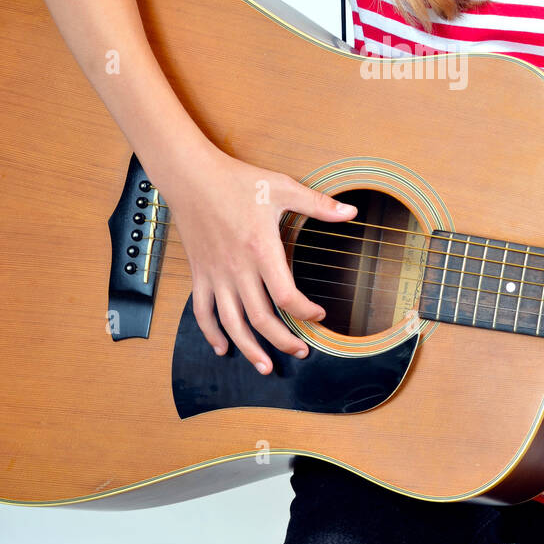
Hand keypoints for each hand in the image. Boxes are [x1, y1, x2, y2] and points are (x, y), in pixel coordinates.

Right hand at [163, 148, 356, 373]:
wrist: (191, 176)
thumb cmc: (237, 181)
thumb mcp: (282, 188)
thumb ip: (318, 204)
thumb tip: (351, 211)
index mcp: (261, 250)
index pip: (286, 296)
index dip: (305, 312)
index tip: (319, 315)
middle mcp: (237, 269)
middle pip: (261, 319)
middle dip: (283, 341)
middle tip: (301, 352)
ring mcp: (215, 274)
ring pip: (232, 323)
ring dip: (249, 349)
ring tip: (265, 367)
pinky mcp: (199, 274)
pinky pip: (202, 311)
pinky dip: (211, 333)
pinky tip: (223, 347)